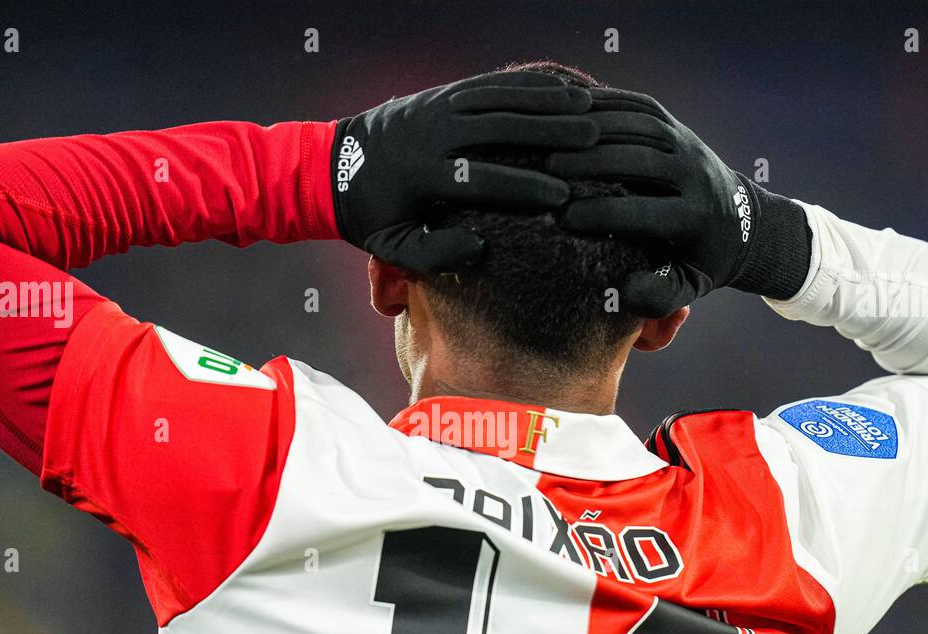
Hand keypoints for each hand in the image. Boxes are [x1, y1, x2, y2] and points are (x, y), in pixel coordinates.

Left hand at [333, 71, 597, 272]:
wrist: (333, 166)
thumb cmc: (372, 216)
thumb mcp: (391, 247)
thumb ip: (433, 254)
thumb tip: (479, 248)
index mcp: (421, 176)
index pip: (481, 179)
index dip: (523, 187)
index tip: (562, 196)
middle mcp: (432, 134)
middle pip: (499, 129)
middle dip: (549, 135)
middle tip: (594, 143)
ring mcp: (439, 107)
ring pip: (501, 99)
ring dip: (547, 104)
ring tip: (590, 113)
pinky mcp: (445, 94)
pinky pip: (493, 84)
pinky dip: (530, 86)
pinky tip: (564, 90)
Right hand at [548, 87, 809, 314]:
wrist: (741, 220)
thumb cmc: (700, 262)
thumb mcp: (688, 287)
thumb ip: (659, 296)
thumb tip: (626, 291)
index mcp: (697, 217)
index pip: (646, 212)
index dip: (604, 214)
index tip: (565, 219)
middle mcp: (695, 173)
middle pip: (639, 160)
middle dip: (591, 164)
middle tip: (547, 170)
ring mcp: (686, 141)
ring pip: (637, 125)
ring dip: (592, 129)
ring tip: (549, 139)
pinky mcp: (675, 122)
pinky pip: (638, 106)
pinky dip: (603, 104)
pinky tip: (568, 110)